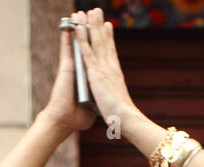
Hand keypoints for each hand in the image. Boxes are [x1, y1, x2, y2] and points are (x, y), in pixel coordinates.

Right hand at [42, 22, 96, 133]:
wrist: (65, 121)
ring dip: (78, 26)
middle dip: (90, 27)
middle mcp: (81, 68)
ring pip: (76, 42)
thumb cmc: (77, 118)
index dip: (101, 40)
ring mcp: (73, 66)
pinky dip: (68, 35)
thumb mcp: (93, 107)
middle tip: (93, 12)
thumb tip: (103, 104)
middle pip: (87, 43)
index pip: (96, 54)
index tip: (106, 27)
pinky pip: (67, 47)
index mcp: (90, 76)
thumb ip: (98, 101)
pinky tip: (70, 23)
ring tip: (79, 12)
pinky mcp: (66, 67)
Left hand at [73, 8, 134, 126]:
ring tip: (90, 11)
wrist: (124, 118)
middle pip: (104, 42)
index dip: (109, 38)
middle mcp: (110, 67)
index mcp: (115, 75)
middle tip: (98, 11)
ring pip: (96, 42)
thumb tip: (120, 101)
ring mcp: (103, 68)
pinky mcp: (95, 72)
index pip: (111, 52)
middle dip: (100, 25)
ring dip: (92, 25)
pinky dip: (83, 39)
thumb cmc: (124, 116)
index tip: (108, 26)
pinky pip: (87, 51)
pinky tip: (79, 27)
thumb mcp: (120, 103)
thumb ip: (117, 97)